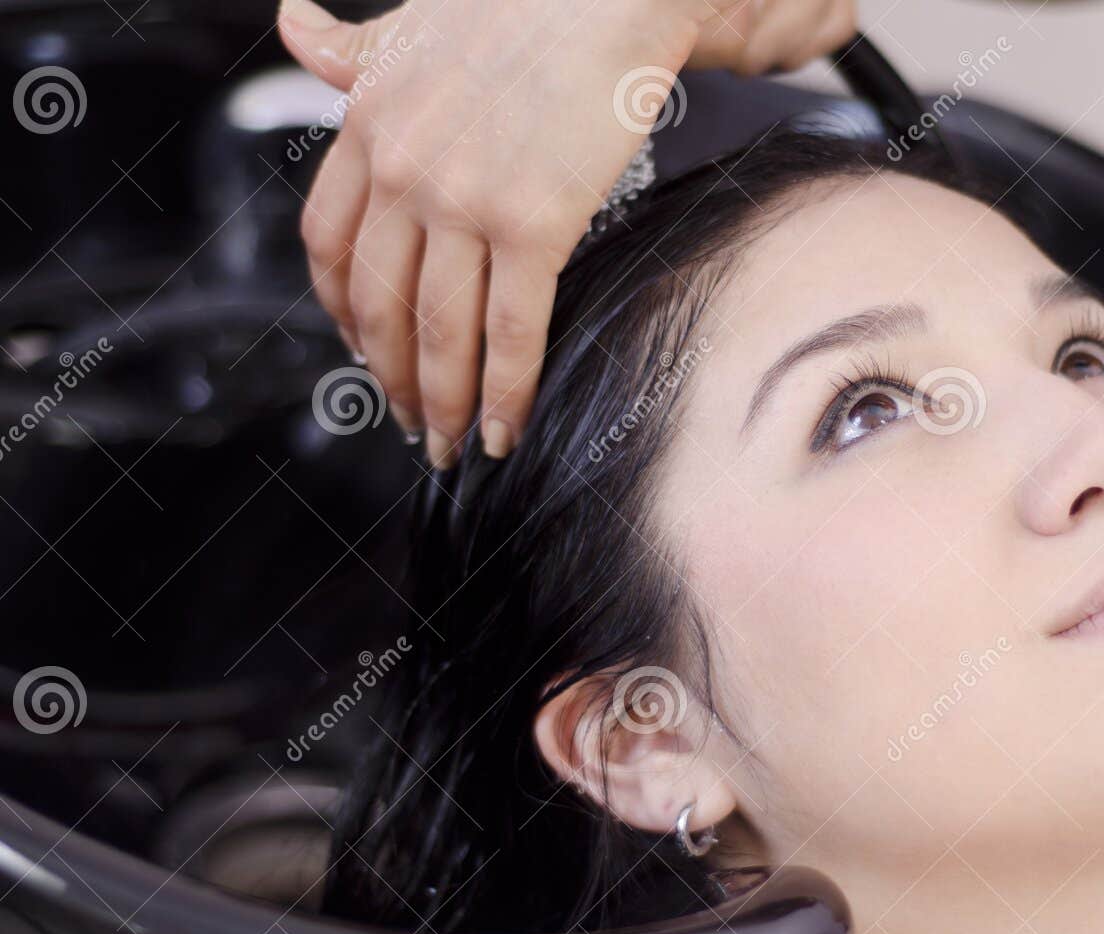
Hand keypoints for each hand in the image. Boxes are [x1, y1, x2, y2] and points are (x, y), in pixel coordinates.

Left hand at [276, 0, 854, 467]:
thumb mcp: (414, 21)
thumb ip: (352, 46)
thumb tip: (294, 27)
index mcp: (369, 126)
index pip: (329, 245)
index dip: (341, 313)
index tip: (359, 350)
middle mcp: (403, 170)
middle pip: (379, 305)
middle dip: (389, 379)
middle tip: (405, 422)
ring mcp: (463, 201)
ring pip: (439, 332)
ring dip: (440, 405)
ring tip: (449, 444)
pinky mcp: (532, 224)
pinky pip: (510, 331)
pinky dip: (506, 393)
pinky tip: (504, 429)